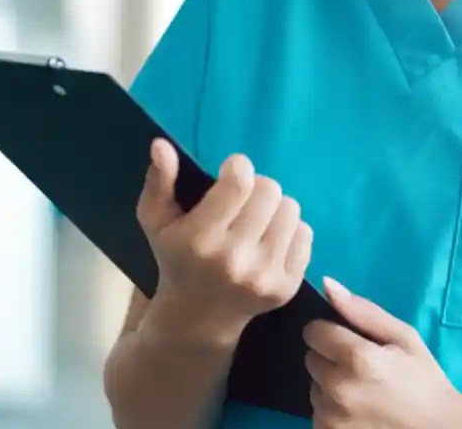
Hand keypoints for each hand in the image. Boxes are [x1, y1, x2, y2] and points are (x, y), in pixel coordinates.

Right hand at [136, 138, 313, 346]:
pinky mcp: (287, 286)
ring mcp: (264, 276)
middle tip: (243, 200)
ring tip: (256, 220)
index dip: (238, 167)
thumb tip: (162, 145)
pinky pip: (305, 233)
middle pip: (270, 190)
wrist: (198, 317)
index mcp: (200, 240)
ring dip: (275, 207)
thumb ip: (159, 181)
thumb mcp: (156, 220)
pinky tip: (268, 240)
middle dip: (257, 187)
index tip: (230, 173)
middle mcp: (235, 259)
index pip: (239, 182)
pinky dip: (290, 230)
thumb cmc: (176, 258)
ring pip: (291, 209)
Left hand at [304, 277, 461, 428]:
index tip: (350, 343)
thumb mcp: (404, 337)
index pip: (314, 331)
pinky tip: (357, 413)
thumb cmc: (424, 381)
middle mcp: (338, 389)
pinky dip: (333, 412)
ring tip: (362, 394)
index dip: (331, 333)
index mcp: (358, 358)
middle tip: (362, 370)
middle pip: (311, 359)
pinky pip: (317, 414)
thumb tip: (328, 284)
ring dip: (331, 387)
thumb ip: (363, 311)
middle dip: (331, 360)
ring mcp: (331, 418)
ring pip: (313, 389)